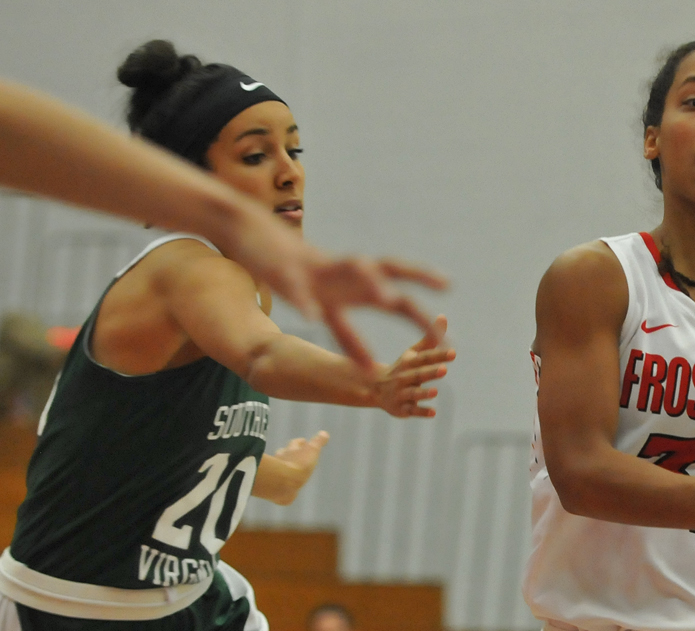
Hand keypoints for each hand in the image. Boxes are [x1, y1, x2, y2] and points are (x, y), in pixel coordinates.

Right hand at [220, 208, 447, 366]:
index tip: (448, 287)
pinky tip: (310, 315)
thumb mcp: (318, 292)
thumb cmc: (287, 264)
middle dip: (407, 306)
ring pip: (346, 272)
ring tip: (387, 295)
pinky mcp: (283, 277)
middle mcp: (339, 274)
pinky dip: (304, 301)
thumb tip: (364, 337)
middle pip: (383, 280)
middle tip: (433, 326)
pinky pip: (296, 292)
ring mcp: (313, 273)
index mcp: (348, 279)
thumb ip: (342, 317)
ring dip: (368, 282)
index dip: (420, 280)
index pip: (393, 277)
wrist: (245, 228)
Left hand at [268, 429, 328, 486]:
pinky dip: (282, 481)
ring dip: (284, 465)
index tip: (303, 441)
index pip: (295, 443)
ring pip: (279, 466)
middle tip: (294, 454)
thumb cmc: (299, 465)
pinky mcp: (276, 486)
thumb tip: (324, 433)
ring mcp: (277, 472)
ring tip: (289, 469)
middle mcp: (282, 458)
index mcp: (291, 450)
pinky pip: (279, 482)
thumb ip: (317, 442)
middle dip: (289, 453)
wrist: (283, 483)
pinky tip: (286, 484)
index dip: (300, 442)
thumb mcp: (312, 451)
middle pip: (285, 452)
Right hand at [360, 316, 454, 417]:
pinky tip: (433, 412)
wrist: (375, 388)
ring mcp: (401, 393)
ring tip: (435, 391)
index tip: (453, 353)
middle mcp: (403, 377)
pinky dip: (421, 412)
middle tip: (444, 370)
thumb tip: (443, 316)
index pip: (424, 357)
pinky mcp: (401, 408)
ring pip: (412, 394)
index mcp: (408, 362)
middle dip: (430, 372)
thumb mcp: (414, 353)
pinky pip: (411, 411)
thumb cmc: (402, 368)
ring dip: (423, 393)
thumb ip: (430, 338)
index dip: (438, 355)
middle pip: (418, 375)